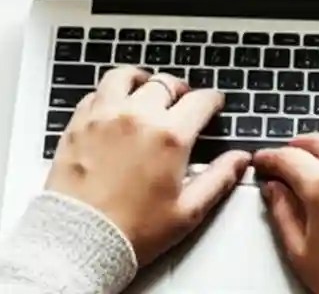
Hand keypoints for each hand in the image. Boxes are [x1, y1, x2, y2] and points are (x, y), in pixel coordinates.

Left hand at [46, 67, 250, 264]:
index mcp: (170, 136)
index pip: (200, 100)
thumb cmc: (133, 230)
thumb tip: (240, 159)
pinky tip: (114, 106)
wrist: (80, 240)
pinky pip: (96, 93)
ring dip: (141, 80)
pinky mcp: (78, 124)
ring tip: (145, 88)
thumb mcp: (188, 211)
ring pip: (125, 77)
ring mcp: (104, 116)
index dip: (212, 100)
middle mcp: (138, 117)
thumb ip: (219, 178)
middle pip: (165, 83)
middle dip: (179, 89)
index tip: (213, 103)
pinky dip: (109, 94)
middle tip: (182, 99)